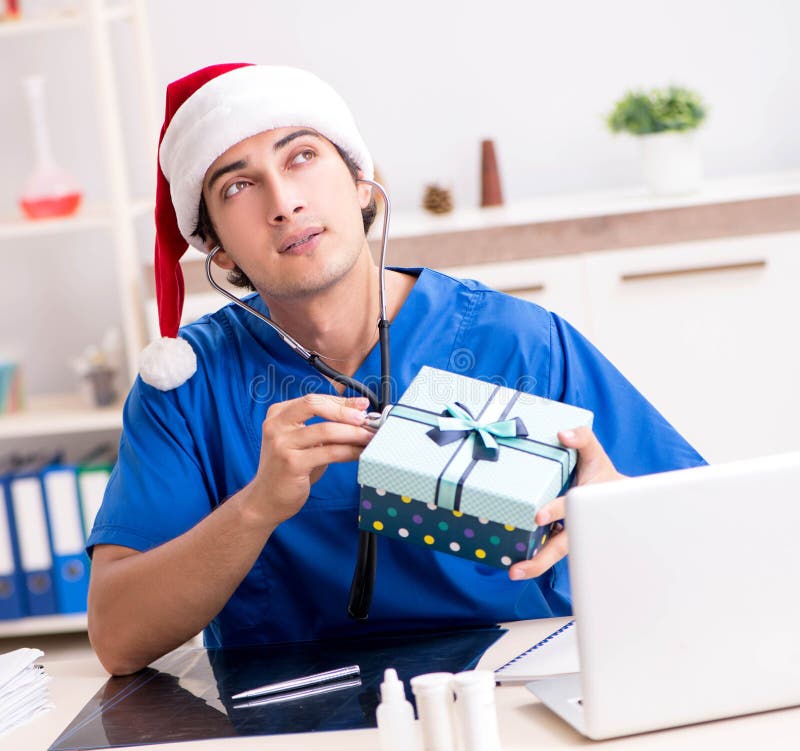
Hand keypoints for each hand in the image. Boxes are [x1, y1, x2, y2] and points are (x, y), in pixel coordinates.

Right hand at [247, 394, 373, 527]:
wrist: (266, 499)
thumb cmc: (289, 469)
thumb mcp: (302, 442)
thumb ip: (322, 427)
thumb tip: (358, 418)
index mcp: (278, 414)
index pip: (313, 399)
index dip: (341, 401)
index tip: (362, 404)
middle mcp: (276, 425)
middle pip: (315, 406)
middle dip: (345, 411)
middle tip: (366, 419)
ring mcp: (282, 444)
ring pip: (326, 430)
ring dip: (353, 433)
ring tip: (369, 437)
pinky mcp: (291, 464)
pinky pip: (329, 453)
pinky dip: (349, 451)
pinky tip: (359, 453)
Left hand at [508, 426, 624, 580]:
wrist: (621, 498)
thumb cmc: (602, 473)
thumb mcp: (596, 452)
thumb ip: (582, 438)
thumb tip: (563, 434)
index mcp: (585, 501)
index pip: (568, 507)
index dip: (555, 511)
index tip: (538, 516)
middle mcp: (578, 524)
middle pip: (561, 546)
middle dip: (540, 559)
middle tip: (518, 569)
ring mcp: (571, 534)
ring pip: (554, 554)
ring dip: (535, 564)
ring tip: (514, 573)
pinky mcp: (564, 538)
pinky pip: (549, 550)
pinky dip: (535, 558)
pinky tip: (515, 564)